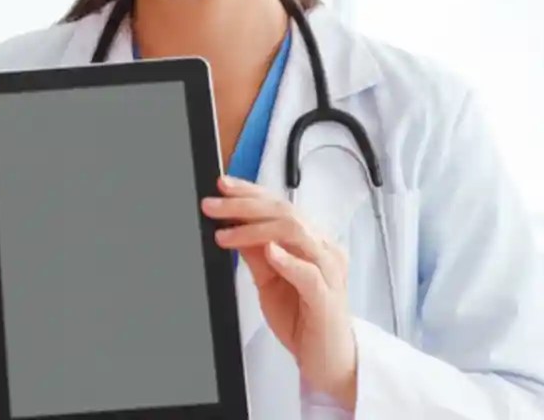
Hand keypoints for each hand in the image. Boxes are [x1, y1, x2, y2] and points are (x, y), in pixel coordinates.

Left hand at [201, 176, 358, 409]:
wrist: (329, 359)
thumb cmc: (303, 317)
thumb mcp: (269, 280)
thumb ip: (254, 253)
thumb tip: (231, 225)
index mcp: (312, 241)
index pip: (280, 205)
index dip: (250, 192)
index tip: (222, 185)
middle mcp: (324, 249)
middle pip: (284, 212)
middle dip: (244, 205)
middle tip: (213, 205)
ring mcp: (329, 271)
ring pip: (295, 233)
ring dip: (255, 229)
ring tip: (226, 233)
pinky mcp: (327, 298)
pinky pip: (309, 272)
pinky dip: (287, 259)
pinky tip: (268, 251)